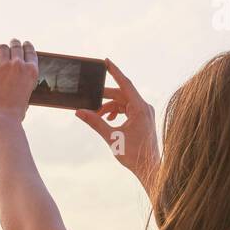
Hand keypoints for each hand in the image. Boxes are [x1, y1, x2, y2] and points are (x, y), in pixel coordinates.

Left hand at [0, 38, 39, 125]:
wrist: (1, 118)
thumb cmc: (15, 112)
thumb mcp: (27, 95)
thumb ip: (24, 84)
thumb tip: (19, 81)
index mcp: (32, 72)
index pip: (30, 51)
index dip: (26, 46)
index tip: (24, 44)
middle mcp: (20, 65)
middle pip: (16, 46)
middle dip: (13, 44)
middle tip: (11, 45)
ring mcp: (5, 66)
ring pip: (3, 47)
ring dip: (1, 49)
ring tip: (0, 51)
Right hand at [74, 58, 159, 191]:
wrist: (149, 167)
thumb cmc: (134, 154)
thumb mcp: (111, 137)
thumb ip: (95, 122)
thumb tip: (79, 112)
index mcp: (140, 108)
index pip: (125, 84)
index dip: (114, 72)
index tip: (106, 61)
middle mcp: (145, 107)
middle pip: (122, 94)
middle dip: (104, 97)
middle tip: (89, 100)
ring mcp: (145, 113)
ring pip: (124, 102)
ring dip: (109, 107)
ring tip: (96, 115)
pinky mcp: (144, 119)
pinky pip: (128, 109)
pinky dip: (116, 112)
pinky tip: (108, 120)